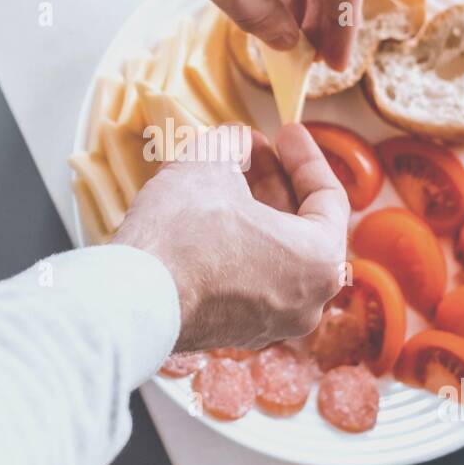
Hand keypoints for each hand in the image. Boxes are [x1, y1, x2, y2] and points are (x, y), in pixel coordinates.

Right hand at [112, 124, 348, 352]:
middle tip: (253, 147)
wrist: (134, 301)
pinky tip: (208, 213)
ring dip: (255, 209)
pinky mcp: (236, 331)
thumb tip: (235, 141)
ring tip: (224, 173)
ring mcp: (271, 323)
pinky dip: (239, 244)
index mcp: (319, 261)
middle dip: (275, 180)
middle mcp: (306, 301)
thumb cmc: (181, 236)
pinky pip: (250, 278)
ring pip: (274, 253)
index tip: (287, 132)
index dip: (305, 156)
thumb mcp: (210, 163)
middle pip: (301, 226)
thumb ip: (233, 143)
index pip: (329, 197)